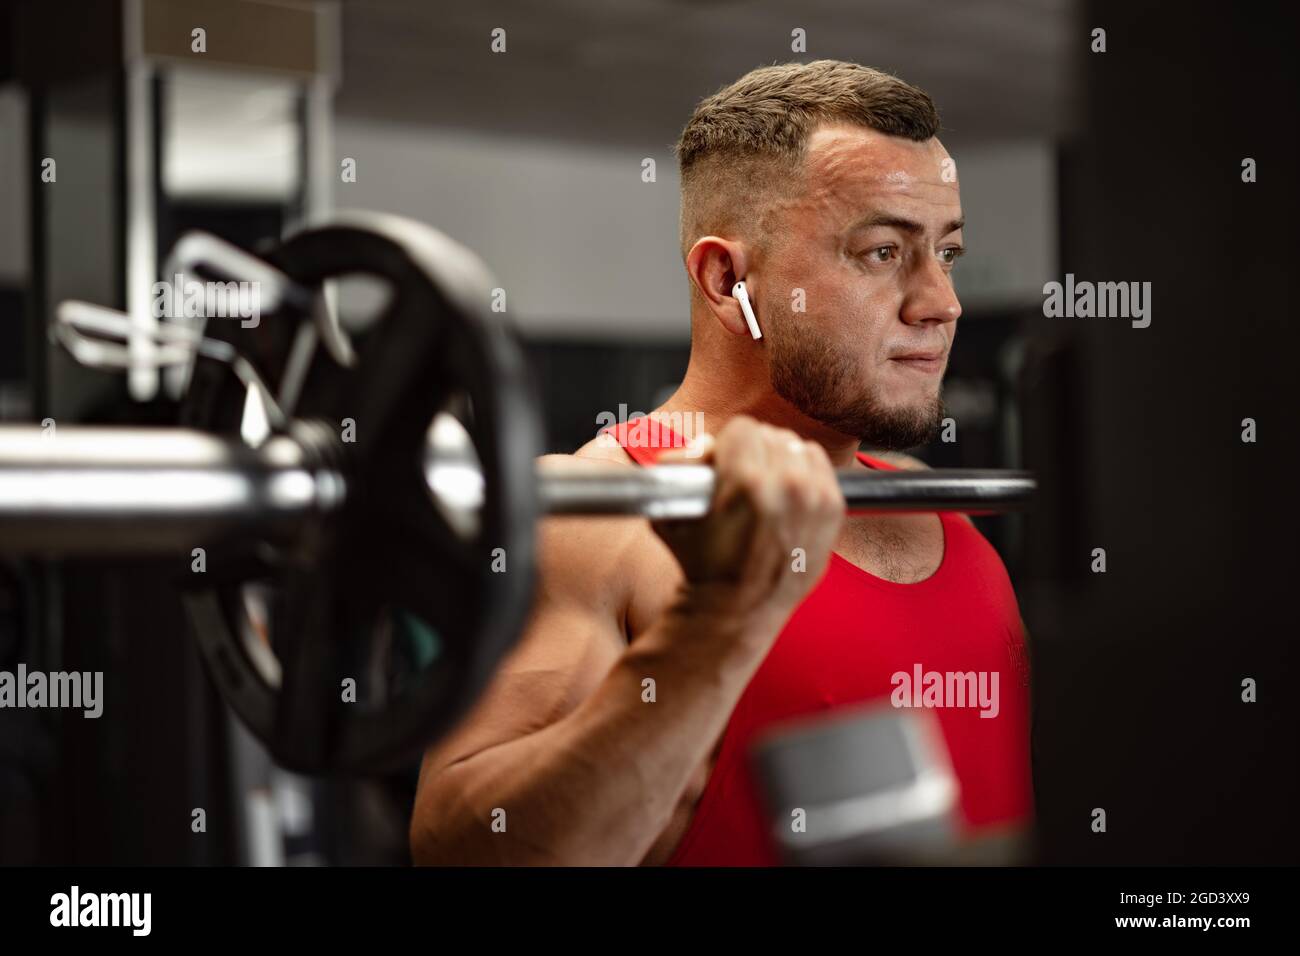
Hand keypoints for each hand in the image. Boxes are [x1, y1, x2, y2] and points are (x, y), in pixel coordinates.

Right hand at [652, 415, 845, 630]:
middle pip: (770, 435)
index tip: (722, 466)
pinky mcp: (833, 509)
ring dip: (779, 459)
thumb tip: (704, 447)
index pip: (742, 428)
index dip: (726, 446)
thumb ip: (677, 466)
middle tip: (741, 480)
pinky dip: (804, 472)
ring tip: (766, 486)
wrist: (738, 609)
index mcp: (748, 483)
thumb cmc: (702, 565)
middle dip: (752, 452)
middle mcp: (788, 486)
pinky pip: (819, 464)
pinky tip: (788, 493)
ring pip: (797, 446)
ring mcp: (815, 498)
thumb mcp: (669, 514)